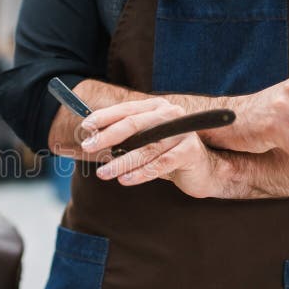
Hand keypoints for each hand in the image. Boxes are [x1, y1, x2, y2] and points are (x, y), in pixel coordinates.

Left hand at [80, 98, 222, 197]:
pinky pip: (160, 164)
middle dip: (107, 136)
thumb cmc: (166, 155)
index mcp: (157, 108)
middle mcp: (170, 115)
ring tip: (103, 173)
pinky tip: (125, 180)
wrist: (202, 170)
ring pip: (145, 148)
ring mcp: (182, 132)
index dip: (104, 117)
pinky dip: (141, 173)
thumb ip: (125, 136)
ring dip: (121, 162)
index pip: (126, 109)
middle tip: (88, 146)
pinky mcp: (190, 151)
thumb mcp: (146, 142)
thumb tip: (92, 136)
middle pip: (134, 125)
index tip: (85, 126)